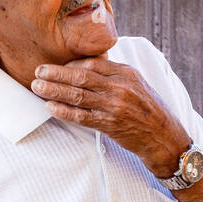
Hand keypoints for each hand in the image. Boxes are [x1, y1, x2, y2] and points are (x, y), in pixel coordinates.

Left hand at [30, 58, 189, 177]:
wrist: (165, 138)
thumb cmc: (150, 112)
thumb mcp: (138, 85)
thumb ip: (116, 75)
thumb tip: (90, 66)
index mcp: (127, 73)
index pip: (92, 64)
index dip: (70, 65)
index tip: (55, 66)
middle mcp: (120, 87)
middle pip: (81, 76)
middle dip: (56, 74)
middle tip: (38, 72)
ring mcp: (115, 106)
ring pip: (78, 95)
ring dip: (54, 90)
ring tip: (37, 87)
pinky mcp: (110, 125)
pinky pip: (82, 117)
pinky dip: (64, 111)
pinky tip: (50, 107)